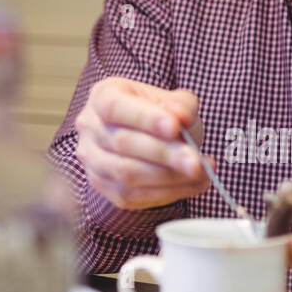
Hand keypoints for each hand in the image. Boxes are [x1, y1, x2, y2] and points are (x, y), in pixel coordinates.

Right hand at [75, 77, 212, 209]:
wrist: (151, 138)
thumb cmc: (161, 115)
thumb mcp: (174, 101)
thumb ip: (181, 106)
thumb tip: (182, 118)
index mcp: (102, 96)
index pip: (116, 107)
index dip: (145, 118)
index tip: (175, 127)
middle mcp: (90, 128)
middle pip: (123, 143)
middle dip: (165, 154)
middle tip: (196, 161)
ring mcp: (94, 160)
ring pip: (127, 174)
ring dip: (169, 177)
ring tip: (201, 172)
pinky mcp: (105, 188)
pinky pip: (135, 195)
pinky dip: (169, 192)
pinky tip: (193, 184)